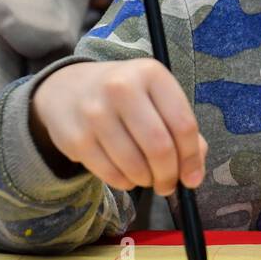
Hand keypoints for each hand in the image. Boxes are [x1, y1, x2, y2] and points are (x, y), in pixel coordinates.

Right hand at [30, 60, 207, 195]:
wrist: (67, 88)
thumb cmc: (125, 97)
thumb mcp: (157, 97)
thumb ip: (182, 131)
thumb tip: (193, 175)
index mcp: (151, 74)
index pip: (183, 124)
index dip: (192, 158)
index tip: (193, 177)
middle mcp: (122, 88)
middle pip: (159, 147)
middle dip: (169, 175)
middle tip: (169, 185)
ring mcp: (95, 113)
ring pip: (135, 165)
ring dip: (147, 180)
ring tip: (148, 178)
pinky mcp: (77, 137)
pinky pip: (111, 174)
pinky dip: (125, 182)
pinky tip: (127, 175)